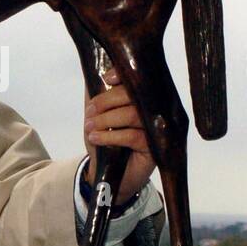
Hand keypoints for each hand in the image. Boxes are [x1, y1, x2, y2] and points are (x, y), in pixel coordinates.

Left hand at [83, 67, 155, 204]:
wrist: (108, 174)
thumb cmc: (105, 141)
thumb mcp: (96, 116)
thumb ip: (95, 95)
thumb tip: (91, 71)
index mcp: (141, 99)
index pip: (139, 79)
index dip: (124, 75)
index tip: (106, 79)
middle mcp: (153, 111)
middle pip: (134, 95)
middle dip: (107, 101)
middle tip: (90, 112)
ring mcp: (156, 129)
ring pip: (133, 115)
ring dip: (106, 119)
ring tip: (90, 127)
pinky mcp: (154, 148)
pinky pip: (133, 136)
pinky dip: (110, 135)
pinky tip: (95, 138)